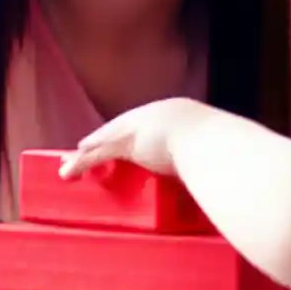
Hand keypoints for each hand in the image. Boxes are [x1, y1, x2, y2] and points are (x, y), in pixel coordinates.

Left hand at [58, 97, 218, 178]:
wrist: (213, 143)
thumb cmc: (224, 150)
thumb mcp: (217, 151)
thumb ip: (211, 159)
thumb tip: (220, 176)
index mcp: (179, 113)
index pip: (147, 125)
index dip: (131, 135)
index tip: (124, 145)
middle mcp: (155, 114)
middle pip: (120, 129)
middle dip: (101, 139)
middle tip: (84, 148)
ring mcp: (140, 126)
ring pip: (104, 141)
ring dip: (84, 155)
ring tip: (66, 165)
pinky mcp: (127, 143)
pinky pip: (99, 155)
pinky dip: (83, 163)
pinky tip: (69, 171)